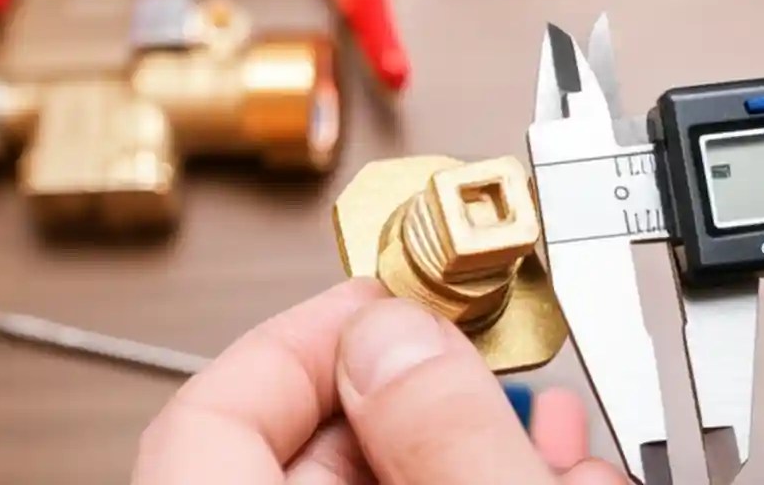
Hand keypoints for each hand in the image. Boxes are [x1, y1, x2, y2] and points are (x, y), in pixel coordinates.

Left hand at [132, 278, 626, 483]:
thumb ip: (443, 437)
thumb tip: (404, 338)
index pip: (210, 417)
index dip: (304, 332)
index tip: (390, 298)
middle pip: (312, 442)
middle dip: (424, 387)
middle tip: (482, 350)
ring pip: (387, 482)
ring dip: (476, 438)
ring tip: (544, 419)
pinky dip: (487, 479)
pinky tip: (553, 462)